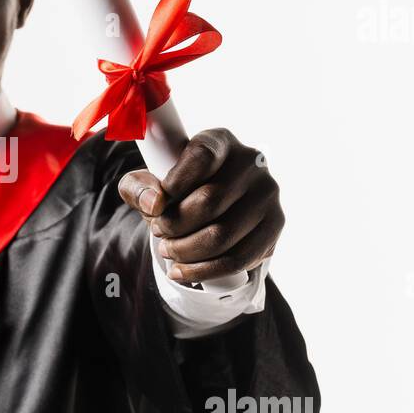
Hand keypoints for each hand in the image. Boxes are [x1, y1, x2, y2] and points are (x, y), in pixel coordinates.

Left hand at [118, 128, 283, 283]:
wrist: (212, 208)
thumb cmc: (176, 189)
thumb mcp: (148, 183)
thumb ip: (138, 187)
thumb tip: (154, 203)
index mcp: (219, 141)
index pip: (201, 156)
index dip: (175, 183)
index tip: (157, 205)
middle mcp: (251, 161)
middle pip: (209, 201)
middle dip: (175, 225)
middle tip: (159, 232)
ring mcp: (268, 192)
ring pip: (222, 235)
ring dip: (186, 251)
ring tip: (168, 251)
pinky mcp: (275, 223)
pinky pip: (239, 258)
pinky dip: (204, 271)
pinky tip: (182, 271)